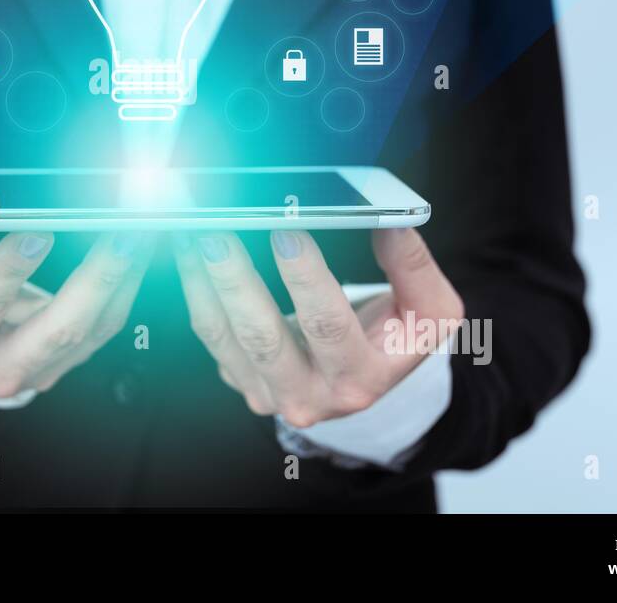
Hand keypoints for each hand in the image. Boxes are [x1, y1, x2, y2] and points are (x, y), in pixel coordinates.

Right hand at [0, 231, 152, 397]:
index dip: (9, 268)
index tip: (37, 229)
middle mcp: (2, 367)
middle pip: (58, 328)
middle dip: (96, 277)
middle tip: (122, 230)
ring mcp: (44, 368)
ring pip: (93, 326)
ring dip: (124, 275)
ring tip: (143, 228)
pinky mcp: (72, 358)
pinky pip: (109, 323)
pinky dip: (129, 283)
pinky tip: (141, 244)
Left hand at [175, 227, 463, 427]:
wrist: (363, 377)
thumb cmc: (394, 336)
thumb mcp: (428, 311)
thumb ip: (414, 266)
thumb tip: (389, 222)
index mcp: (362, 378)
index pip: (328, 326)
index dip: (305, 278)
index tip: (286, 229)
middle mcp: (311, 395)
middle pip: (264, 338)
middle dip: (236, 279)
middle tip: (216, 231)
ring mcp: (269, 393)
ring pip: (226, 337)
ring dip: (203, 281)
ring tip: (193, 234)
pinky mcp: (241, 380)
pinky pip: (211, 336)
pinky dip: (196, 290)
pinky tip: (189, 253)